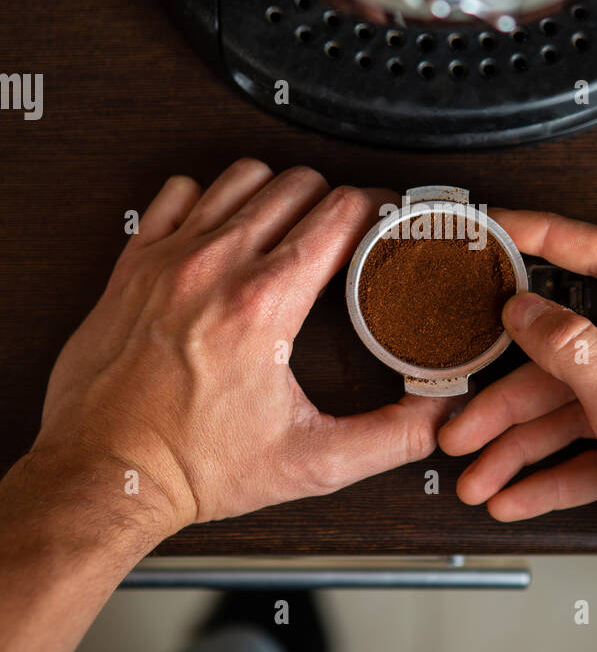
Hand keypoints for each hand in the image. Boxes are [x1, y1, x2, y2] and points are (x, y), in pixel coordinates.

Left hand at [32, 160, 445, 533]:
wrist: (104, 474)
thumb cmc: (191, 467)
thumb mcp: (309, 464)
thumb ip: (389, 437)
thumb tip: (436, 415)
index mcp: (263, 305)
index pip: (339, 213)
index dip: (376, 210)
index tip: (384, 223)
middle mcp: (214, 267)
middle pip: (297, 184)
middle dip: (332, 202)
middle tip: (343, 233)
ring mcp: (169, 258)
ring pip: (241, 177)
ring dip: (275, 193)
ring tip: (288, 226)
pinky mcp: (132, 263)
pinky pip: (178, 192)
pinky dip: (209, 199)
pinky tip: (221, 230)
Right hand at [438, 211, 596, 639]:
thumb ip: (578, 355)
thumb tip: (531, 310)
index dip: (552, 237)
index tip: (503, 230)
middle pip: (571, 355)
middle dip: (509, 395)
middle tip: (463, 414)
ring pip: (567, 409)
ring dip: (516, 445)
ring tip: (475, 473)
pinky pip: (579, 449)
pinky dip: (542, 472)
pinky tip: (510, 494)